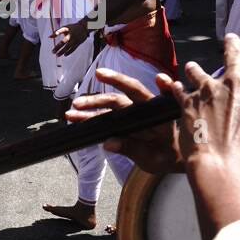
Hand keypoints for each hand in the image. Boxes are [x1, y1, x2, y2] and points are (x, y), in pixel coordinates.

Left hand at [52, 19, 89, 56]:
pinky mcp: (78, 43)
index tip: (50, 37)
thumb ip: (57, 32)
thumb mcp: (65, 28)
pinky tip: (65, 55)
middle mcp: (71, 35)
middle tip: (53, 52)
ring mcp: (75, 39)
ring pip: (68, 46)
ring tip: (57, 55)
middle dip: (58, 47)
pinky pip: (73, 48)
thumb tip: (49, 37)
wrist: (84, 28)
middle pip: (64, 42)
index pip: (61, 31)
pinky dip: (69, 52)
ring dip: (62, 51)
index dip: (56, 33)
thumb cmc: (72, 28)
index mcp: (67, 29)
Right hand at [66, 69, 181, 173]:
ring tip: (73, 109)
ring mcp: (130, 114)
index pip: (159, 98)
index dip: (162, 86)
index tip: (160, 78)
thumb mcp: (152, 158)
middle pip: (125, 96)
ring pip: (110, 104)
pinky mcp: (120, 122)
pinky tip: (74, 117)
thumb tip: (108, 143)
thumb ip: (132, 149)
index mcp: (157, 115)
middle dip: (108, 89)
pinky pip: (103, 117)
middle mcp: (143, 109)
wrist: (166, 161)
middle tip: (96, 79)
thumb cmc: (165, 156)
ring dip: (92, 104)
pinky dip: (89, 117)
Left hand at [172, 36, 239, 178]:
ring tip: (193, 68)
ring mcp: (209, 89)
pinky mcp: (188, 100)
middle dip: (231, 44)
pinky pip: (179, 88)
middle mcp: (236, 82)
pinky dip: (178, 88)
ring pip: (198, 68)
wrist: (222, 167)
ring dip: (195, 69)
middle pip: (233, 51)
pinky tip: (175, 87)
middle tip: (229, 40)